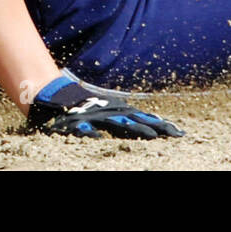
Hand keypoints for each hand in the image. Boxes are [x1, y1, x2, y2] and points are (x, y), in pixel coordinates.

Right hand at [25, 69, 183, 139]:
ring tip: (150, 135)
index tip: (179, 132)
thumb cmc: (82, 105)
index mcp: (115, 109)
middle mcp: (107, 111)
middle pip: (135, 120)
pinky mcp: (74, 122)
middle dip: (155, 127)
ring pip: (116, 122)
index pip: (142, 116)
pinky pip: (83, 128)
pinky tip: (97, 138)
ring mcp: (92, 116)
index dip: (160, 124)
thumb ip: (124, 117)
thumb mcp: (105, 109)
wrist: (51, 94)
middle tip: (173, 135)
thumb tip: (148, 123)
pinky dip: (90, 132)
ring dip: (134, 128)